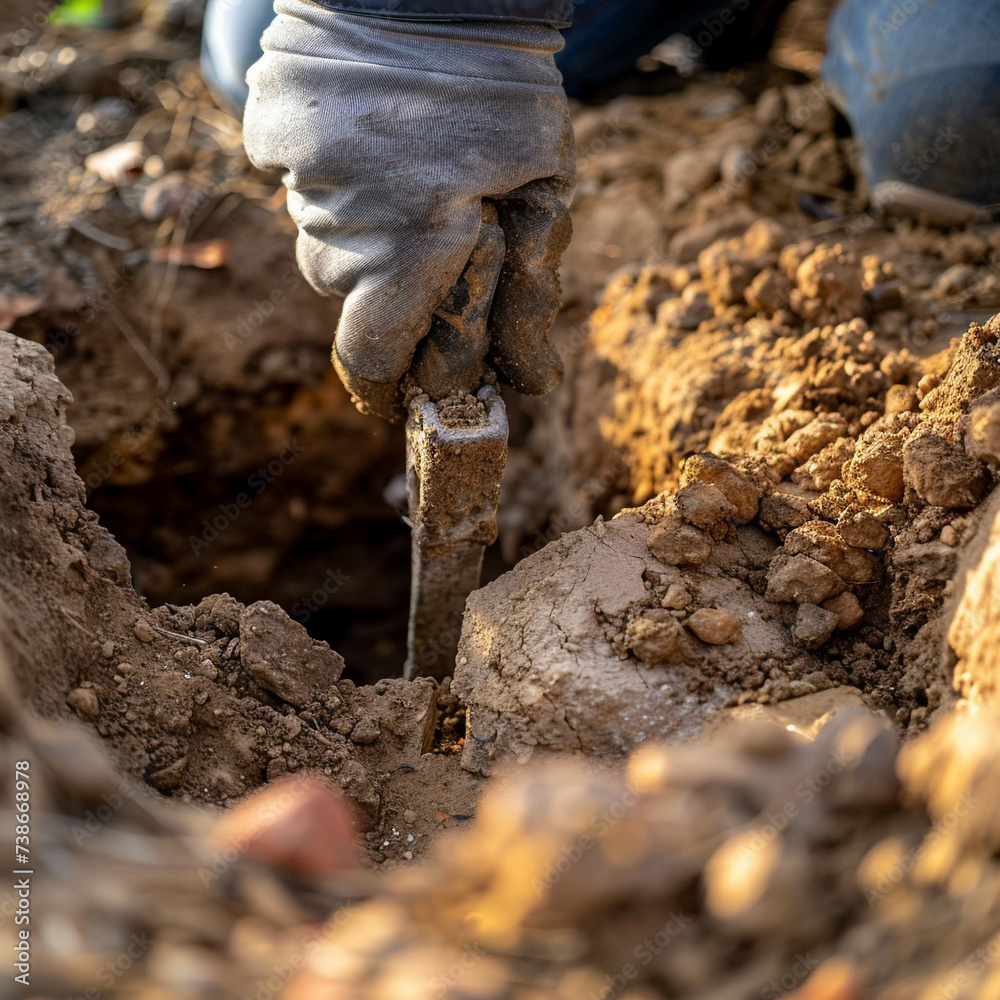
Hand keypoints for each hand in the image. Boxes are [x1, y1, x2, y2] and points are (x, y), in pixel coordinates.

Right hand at [243, 0, 574, 418]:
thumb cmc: (504, 94)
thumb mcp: (542, 196)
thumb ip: (528, 297)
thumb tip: (529, 386)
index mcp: (406, 256)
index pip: (373, 360)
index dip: (386, 389)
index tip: (398, 397)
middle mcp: (336, 233)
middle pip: (354, 300)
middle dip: (395, 289)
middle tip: (438, 232)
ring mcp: (294, 184)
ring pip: (325, 244)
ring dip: (365, 231)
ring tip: (406, 171)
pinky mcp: (267, 137)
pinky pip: (300, 188)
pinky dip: (336, 179)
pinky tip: (371, 138)